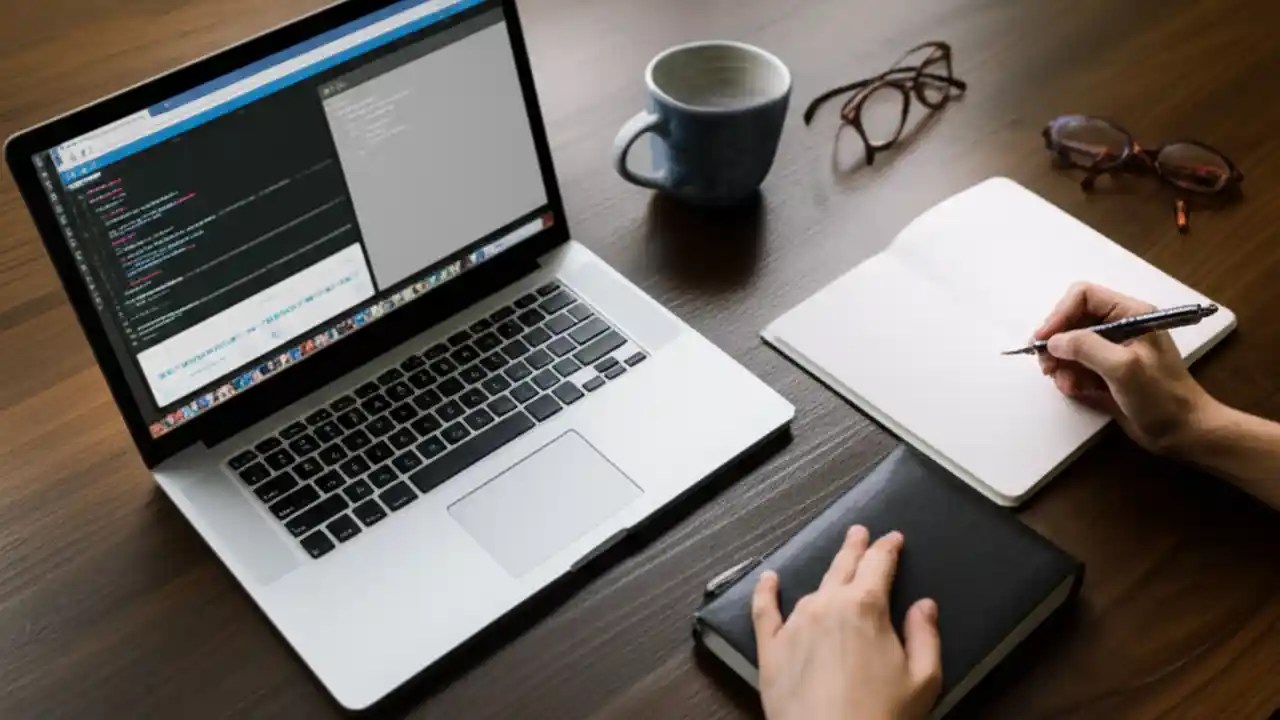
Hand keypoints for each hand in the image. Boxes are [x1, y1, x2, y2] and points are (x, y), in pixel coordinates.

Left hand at [752, 527, 941, 719]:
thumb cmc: (882, 716)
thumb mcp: (923, 680)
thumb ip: (925, 637)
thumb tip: (925, 606)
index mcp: (866, 607)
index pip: (878, 565)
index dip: (888, 549)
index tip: (893, 539)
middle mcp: (826, 605)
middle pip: (843, 566)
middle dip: (854, 548)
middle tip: (859, 532)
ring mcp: (794, 624)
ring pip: (812, 589)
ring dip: (825, 576)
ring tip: (833, 567)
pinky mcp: (770, 648)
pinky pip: (764, 611)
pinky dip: (765, 591)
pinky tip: (768, 579)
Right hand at [1034, 282, 1215, 453]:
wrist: (1183, 432)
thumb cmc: (1162, 397)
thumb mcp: (1123, 367)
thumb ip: (1086, 347)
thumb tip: (1053, 341)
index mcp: (1130, 314)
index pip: (1084, 297)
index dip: (1059, 314)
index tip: (1044, 340)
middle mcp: (1118, 327)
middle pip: (1072, 320)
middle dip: (1057, 342)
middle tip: (1047, 366)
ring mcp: (1111, 350)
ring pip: (1069, 345)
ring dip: (1061, 364)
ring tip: (1066, 383)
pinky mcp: (1105, 372)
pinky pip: (1075, 366)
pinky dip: (1069, 378)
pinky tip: (1076, 390)